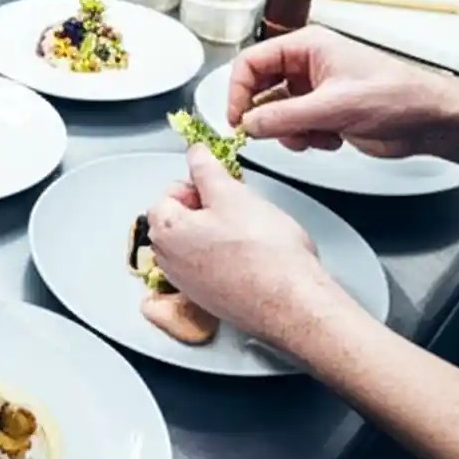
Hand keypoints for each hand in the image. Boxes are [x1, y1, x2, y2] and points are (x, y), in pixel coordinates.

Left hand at [146, 145, 350, 345]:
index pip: (168, 193)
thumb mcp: (233, 195)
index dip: (197, 185)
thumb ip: (207, 170)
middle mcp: (168, 261)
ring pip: (194, 244)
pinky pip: (208, 268)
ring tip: (248, 234)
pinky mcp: (208, 299)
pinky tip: (250, 257)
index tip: (220, 188)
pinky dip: (224, 259)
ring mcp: (187, 283)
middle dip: (205, 209)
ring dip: (215, 234)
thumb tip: (196, 154)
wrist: (292, 303)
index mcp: (166, 231)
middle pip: (178, 220)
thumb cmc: (266, 255)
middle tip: (237, 210)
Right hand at [227, 27, 449, 157]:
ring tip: (314, 137)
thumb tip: (246, 125)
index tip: (237, 119)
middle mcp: (305, 65)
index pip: (252, 63)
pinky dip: (306, 138)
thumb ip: (284, 117)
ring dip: (289, 131)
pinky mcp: (323, 112)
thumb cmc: (393, 97)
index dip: (238, 91)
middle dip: (266, 116)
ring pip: (275, 113)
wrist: (429, 120)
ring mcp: (313, 90)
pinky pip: (294, 127)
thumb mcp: (333, 106)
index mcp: (306, 47)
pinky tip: (331, 139)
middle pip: (260, 89)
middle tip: (268, 135)